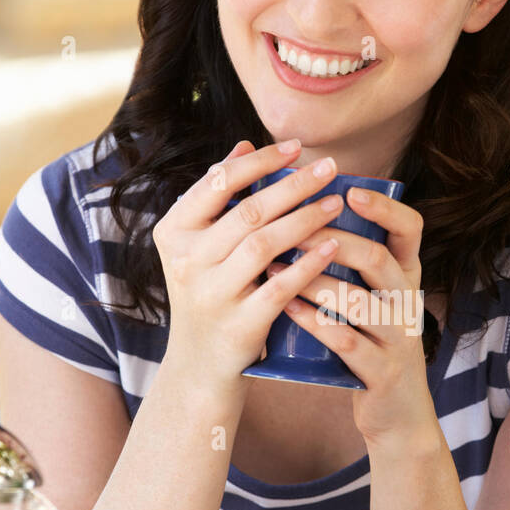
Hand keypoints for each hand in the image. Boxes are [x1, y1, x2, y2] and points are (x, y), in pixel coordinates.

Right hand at [152, 139, 347, 391]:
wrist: (199, 364)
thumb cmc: (209, 291)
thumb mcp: (199, 246)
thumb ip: (218, 198)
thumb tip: (245, 146)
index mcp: (174, 232)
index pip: (217, 182)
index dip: (259, 162)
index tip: (295, 147)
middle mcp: (187, 262)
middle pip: (247, 211)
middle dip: (293, 185)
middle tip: (328, 168)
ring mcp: (211, 295)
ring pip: (264, 244)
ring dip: (305, 219)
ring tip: (335, 202)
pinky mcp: (239, 325)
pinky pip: (280, 286)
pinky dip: (309, 263)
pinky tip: (334, 244)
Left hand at [265, 184, 440, 450]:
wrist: (398, 413)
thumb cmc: (372, 344)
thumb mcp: (374, 299)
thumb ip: (352, 264)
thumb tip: (303, 212)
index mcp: (407, 277)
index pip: (410, 229)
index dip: (384, 208)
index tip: (349, 190)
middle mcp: (408, 302)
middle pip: (378, 258)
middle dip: (331, 239)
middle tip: (289, 228)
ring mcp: (399, 338)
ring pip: (358, 301)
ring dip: (313, 281)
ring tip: (274, 266)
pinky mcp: (384, 373)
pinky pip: (347, 343)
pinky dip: (315, 323)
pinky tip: (287, 309)